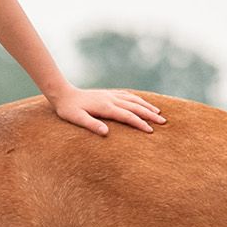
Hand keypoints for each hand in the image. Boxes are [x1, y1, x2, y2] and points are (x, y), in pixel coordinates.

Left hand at [49, 85, 165, 134]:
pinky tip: (142, 102)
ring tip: (158, 113)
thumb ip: (91, 125)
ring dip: (147, 106)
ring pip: (134, 100)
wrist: (63, 94)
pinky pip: (127, 95)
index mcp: (106, 107)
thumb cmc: (68, 110)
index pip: (128, 116)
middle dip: (150, 115)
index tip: (151, 131)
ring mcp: (111, 95)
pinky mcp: (108, 94)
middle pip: (135, 107)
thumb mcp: (76, 119)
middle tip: (163, 123)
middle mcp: (111, 99)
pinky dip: (138, 99)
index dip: (140, 123)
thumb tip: (105, 132)